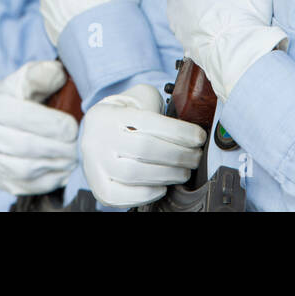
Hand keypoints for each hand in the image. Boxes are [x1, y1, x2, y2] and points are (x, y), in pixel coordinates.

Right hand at [0, 60, 78, 194]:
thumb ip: (43, 73)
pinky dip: (48, 179)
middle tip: (78, 144)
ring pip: (25, 169)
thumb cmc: (23, 96)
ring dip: (55, 164)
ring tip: (73, 156)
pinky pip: (25, 186)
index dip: (52, 124)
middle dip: (58, 147)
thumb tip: (57, 74)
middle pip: (25, 146)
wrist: (4, 120)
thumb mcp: (30, 77)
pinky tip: (63, 169)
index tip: (73, 126)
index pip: (23, 117)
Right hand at [81, 84, 204, 207]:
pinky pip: (121, 196)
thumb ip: (157, 106)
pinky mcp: (98, 187)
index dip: (179, 131)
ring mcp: (95, 165)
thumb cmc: (125, 118)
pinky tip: (163, 187)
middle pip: (144, 148)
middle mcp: (98, 138)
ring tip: (184, 172)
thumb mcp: (138, 99)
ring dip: (168, 175)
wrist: (96, 134)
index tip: (199, 137)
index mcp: (111, 114)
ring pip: (134, 173)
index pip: (149, 121)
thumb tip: (186, 125)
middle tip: (195, 157)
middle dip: (178, 155)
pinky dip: (147, 194)